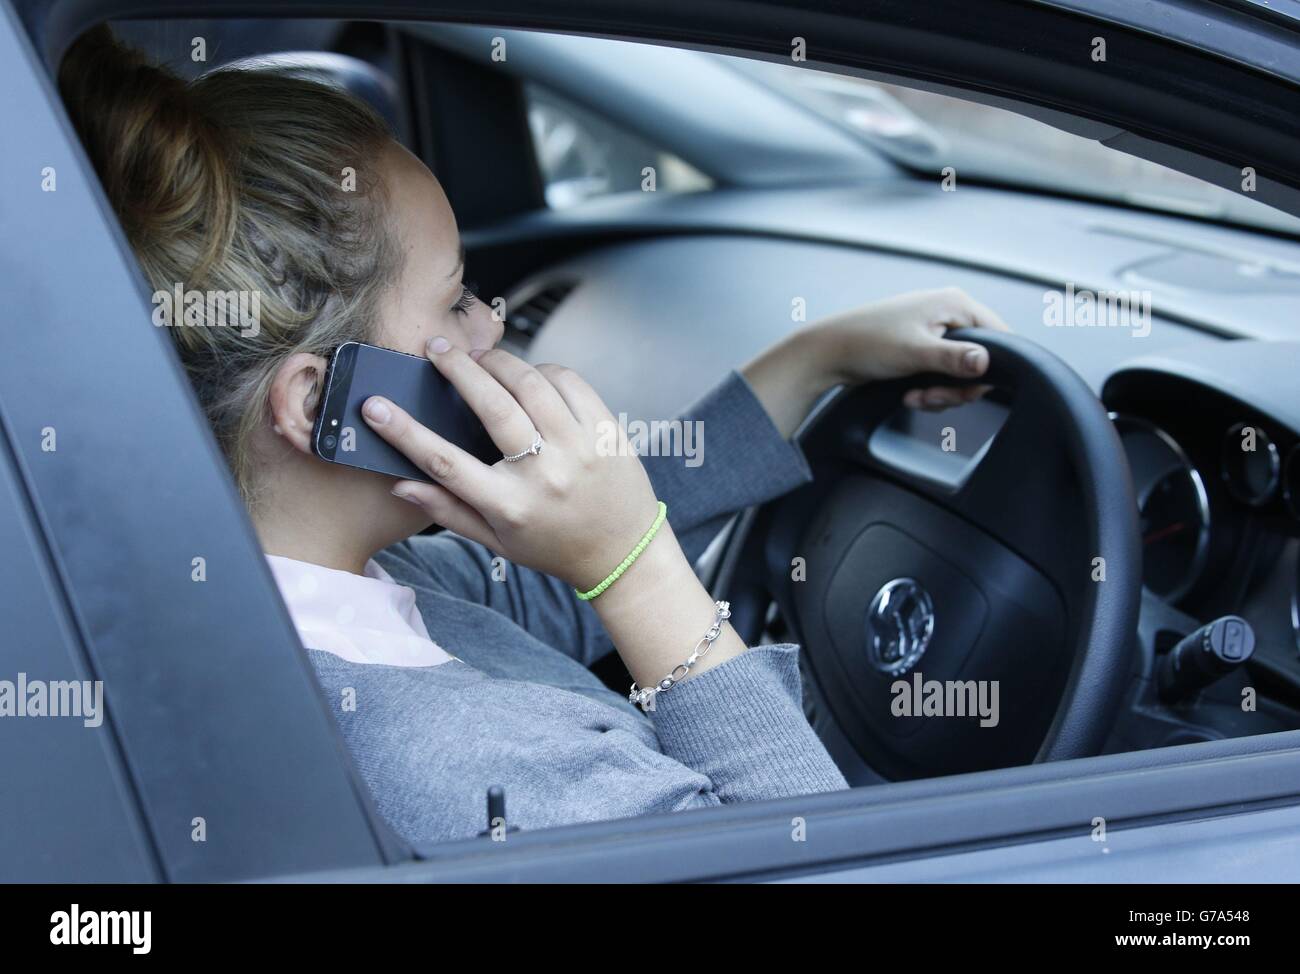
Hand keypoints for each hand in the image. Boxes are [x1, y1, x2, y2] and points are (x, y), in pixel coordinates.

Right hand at [359, 340, 662, 590]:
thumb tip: (400, 483)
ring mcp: (580, 449)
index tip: (375, 406)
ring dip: (500, 362)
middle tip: (437, 349)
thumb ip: (448, 510)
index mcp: (510, 505)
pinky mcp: (606, 431)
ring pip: (532, 383)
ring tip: (480, 357)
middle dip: (457, 368)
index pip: (445, 463)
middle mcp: (544, 474)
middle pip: (492, 406)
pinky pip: (570, 382)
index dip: (404, 432)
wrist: (623, 554)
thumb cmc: (553, 546)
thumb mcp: (497, 541)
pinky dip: (543, 370)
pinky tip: (529, 373)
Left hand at [815, 286, 1011, 409]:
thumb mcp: (915, 353)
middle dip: (957, 387)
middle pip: (980, 360)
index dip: (990, 367)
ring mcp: (935, 331)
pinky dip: (930, 390)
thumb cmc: (866, 343)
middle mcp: (948, 313)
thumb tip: (986, 362)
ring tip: (916, 396)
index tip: (968, 389)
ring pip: (960, 372)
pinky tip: (910, 393)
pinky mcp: (922, 348)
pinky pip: (942, 375)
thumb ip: (954, 358)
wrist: (827, 354)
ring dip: (941, 393)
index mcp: (953, 303)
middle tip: (933, 397)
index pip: (999, 335)